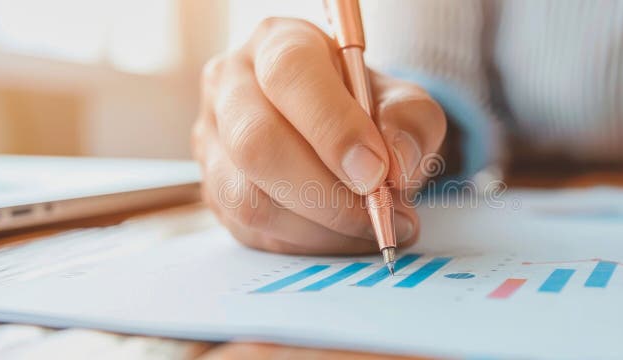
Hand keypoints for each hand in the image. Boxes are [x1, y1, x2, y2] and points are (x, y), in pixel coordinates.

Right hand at [192, 18, 445, 254]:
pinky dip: (307, 243)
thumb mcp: (404, 102)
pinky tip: (342, 234)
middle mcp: (231, 85)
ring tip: (370, 226)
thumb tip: (394, 162)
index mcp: (278, 42)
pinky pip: (253, 232)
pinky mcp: (214, 191)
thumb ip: (410, 122)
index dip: (334, 128)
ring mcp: (213, 140)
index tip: (376, 173)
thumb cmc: (366, 110)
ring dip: (321, 228)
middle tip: (380, 214)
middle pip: (256, 143)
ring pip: (249, 199)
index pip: (291, 74)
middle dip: (327, 194)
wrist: (340, 133)